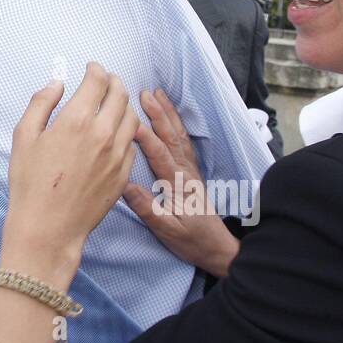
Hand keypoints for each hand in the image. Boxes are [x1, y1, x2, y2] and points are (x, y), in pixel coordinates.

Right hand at [1, 63, 138, 288]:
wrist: (48, 228)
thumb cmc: (30, 183)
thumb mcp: (23, 136)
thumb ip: (41, 103)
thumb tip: (57, 84)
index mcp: (76, 120)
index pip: (97, 81)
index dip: (95, 69)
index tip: (91, 68)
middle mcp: (103, 134)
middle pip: (120, 93)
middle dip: (113, 81)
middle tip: (105, 81)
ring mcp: (117, 155)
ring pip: (132, 117)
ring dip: (123, 104)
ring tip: (112, 104)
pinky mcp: (123, 174)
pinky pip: (132, 143)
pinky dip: (126, 132)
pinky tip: (114, 134)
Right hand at [122, 88, 239, 278]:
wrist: (219, 249)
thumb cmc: (192, 241)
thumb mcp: (167, 230)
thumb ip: (147, 208)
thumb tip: (124, 185)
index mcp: (178, 183)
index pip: (159, 153)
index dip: (144, 135)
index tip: (128, 119)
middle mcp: (185, 171)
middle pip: (171, 136)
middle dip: (158, 112)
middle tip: (144, 93)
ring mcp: (190, 170)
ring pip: (179, 135)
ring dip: (168, 113)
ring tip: (157, 94)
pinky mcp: (192, 173)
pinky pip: (184, 142)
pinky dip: (177, 124)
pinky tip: (171, 117)